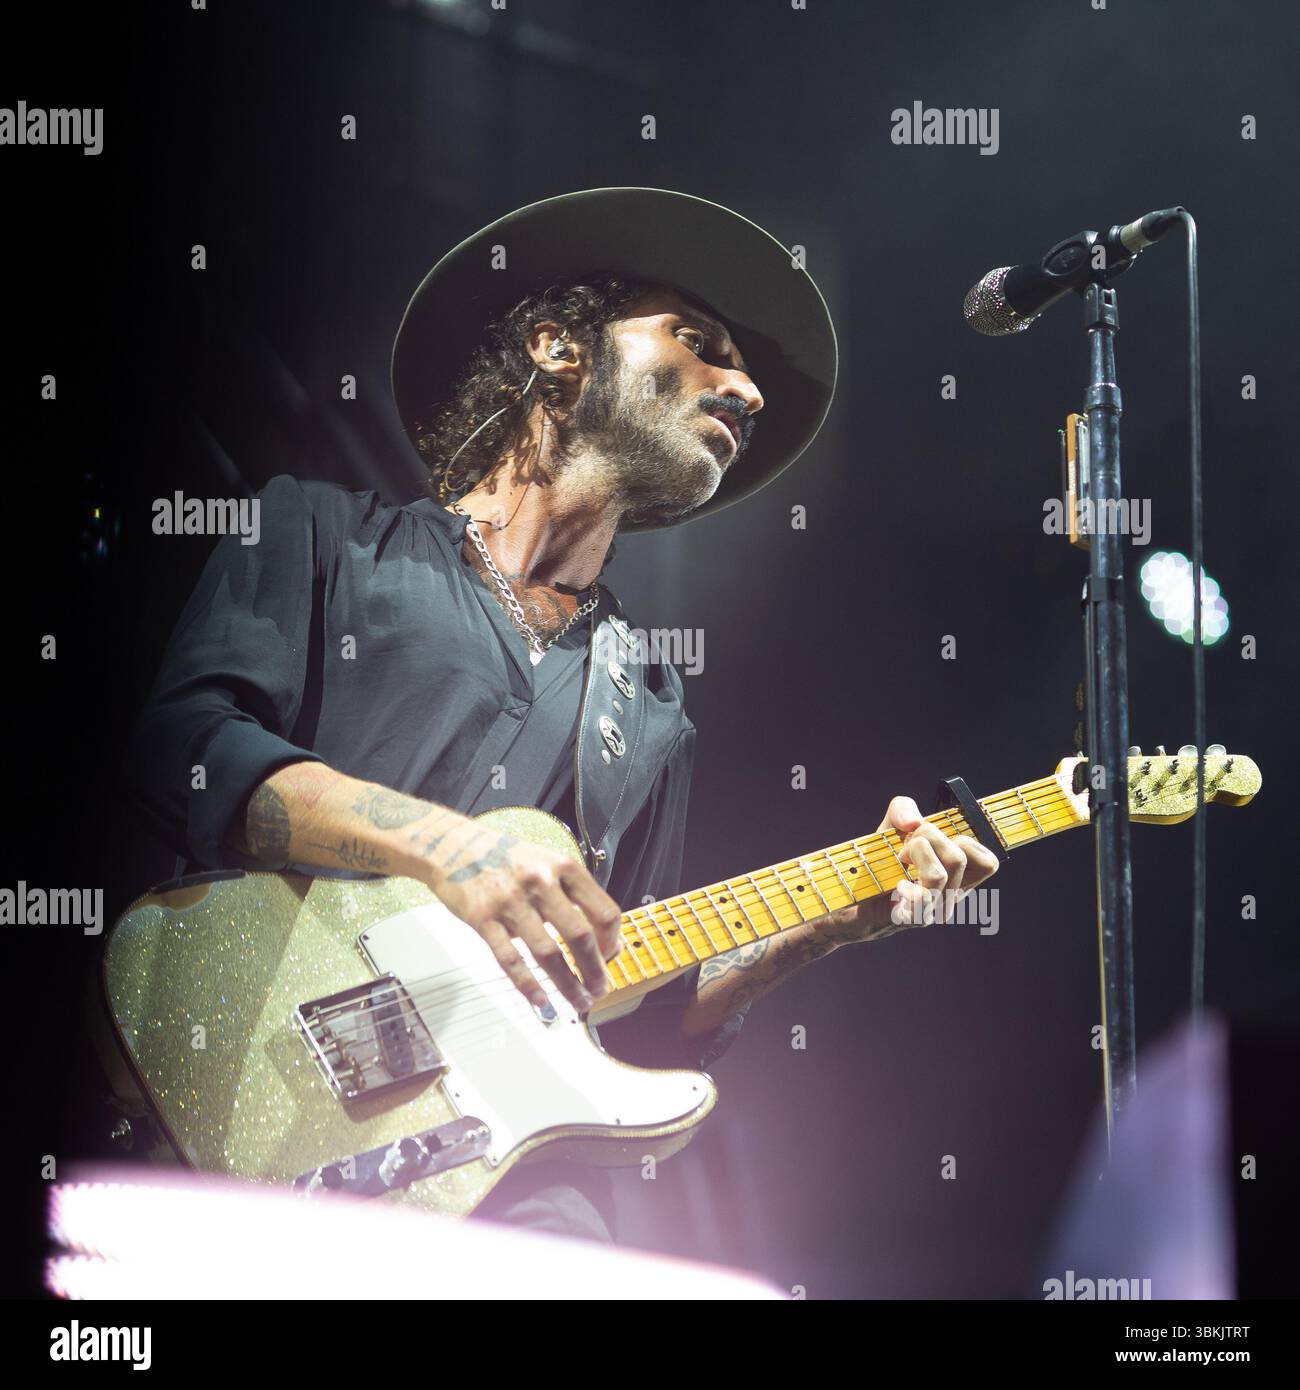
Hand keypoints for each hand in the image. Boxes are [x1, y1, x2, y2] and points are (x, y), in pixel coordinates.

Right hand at [415, 816, 622, 1012]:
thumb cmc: (506, 857)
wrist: (454, 845)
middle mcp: (540, 882)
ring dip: (568, 984)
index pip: (602, 911)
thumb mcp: (546, 861)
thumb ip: (571, 892)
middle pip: (580, 936)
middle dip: (595, 970)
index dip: (612, 940)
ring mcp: (511, 902)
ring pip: (548, 953)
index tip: (610, 956)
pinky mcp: (483, 919)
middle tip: (600, 990)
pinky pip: (510, 959)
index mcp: (563, 867)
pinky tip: (541, 1001)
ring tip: (579, 1001)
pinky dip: (528, 985)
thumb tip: (598, 936)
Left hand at [818, 795, 1000, 946]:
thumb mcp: (891, 828)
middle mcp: (950, 897)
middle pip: (958, 857)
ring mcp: (932, 911)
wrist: (845, 896)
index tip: (934, 839)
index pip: (989, 863)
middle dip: (928, 836)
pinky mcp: (910, 919)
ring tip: (899, 860)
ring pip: (939, 874)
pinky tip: (895, 885)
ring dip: (913, 853)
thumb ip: (903, 809)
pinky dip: (905, 882)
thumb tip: (913, 822)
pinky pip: (921, 897)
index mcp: (956, 877)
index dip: (964, 839)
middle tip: (906, 846)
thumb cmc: (876, 864)